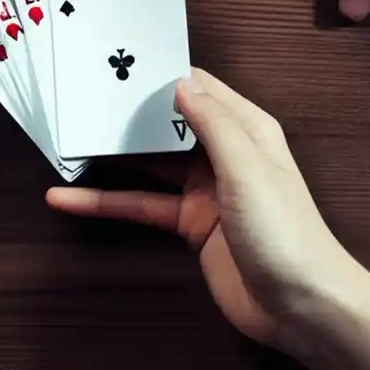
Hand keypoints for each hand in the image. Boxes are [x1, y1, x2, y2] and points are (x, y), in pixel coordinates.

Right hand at [47, 69, 355, 347]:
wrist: (301, 306)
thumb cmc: (287, 233)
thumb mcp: (247, 167)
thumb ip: (213, 123)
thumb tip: (180, 83)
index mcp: (247, 130)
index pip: (199, 89)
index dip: (161, 76)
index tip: (119, 63)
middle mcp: (225, 155)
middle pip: (169, 125)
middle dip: (129, 114)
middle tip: (82, 99)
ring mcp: (206, 192)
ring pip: (148, 166)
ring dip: (111, 157)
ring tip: (69, 143)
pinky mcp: (190, 226)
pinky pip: (141, 207)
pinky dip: (106, 203)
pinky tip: (71, 200)